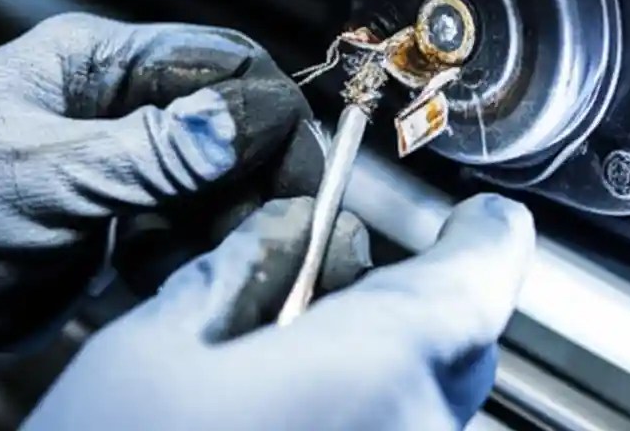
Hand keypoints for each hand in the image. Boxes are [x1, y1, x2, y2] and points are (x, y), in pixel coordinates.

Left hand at [0, 12, 323, 348]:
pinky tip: (156, 272)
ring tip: (199, 258)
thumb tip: (246, 122)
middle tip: (272, 230)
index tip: (296, 174)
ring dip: (226, 220)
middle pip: (231, 123)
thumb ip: (145, 154)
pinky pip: (185, 225)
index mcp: (98, 63)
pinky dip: (190, 251)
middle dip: (259, 176)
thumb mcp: (38, 176)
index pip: (222, 61)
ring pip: (217, 180)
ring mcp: (119, 160)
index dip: (268, 113)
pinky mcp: (116, 212)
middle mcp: (119, 103)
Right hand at [24, 193, 535, 430]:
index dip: (482, 233)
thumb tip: (277, 234)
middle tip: (333, 292)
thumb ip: (231, 278)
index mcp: (379, 366)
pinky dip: (369, 430)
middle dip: (411, 309)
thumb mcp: (144, 359)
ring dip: (383, 381)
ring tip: (287, 380)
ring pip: (431, 411)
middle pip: (459, 347)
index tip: (473, 218)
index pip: (485, 271)